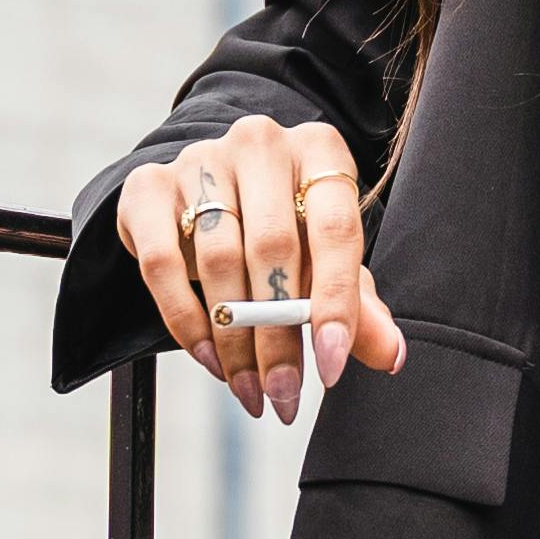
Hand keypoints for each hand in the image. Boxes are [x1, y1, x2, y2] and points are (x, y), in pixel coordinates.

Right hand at [116, 123, 407, 423]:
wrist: (209, 193)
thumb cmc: (285, 228)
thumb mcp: (326, 259)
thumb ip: (357, 302)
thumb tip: (391, 356)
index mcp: (320, 150)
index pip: (335, 229)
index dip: (335, 304)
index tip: (330, 368)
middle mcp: (260, 143)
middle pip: (273, 248)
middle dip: (279, 336)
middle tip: (284, 395)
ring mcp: (200, 159)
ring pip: (217, 260)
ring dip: (233, 340)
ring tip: (249, 390)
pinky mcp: (148, 186)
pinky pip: (160, 262)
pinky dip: (184, 319)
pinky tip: (208, 358)